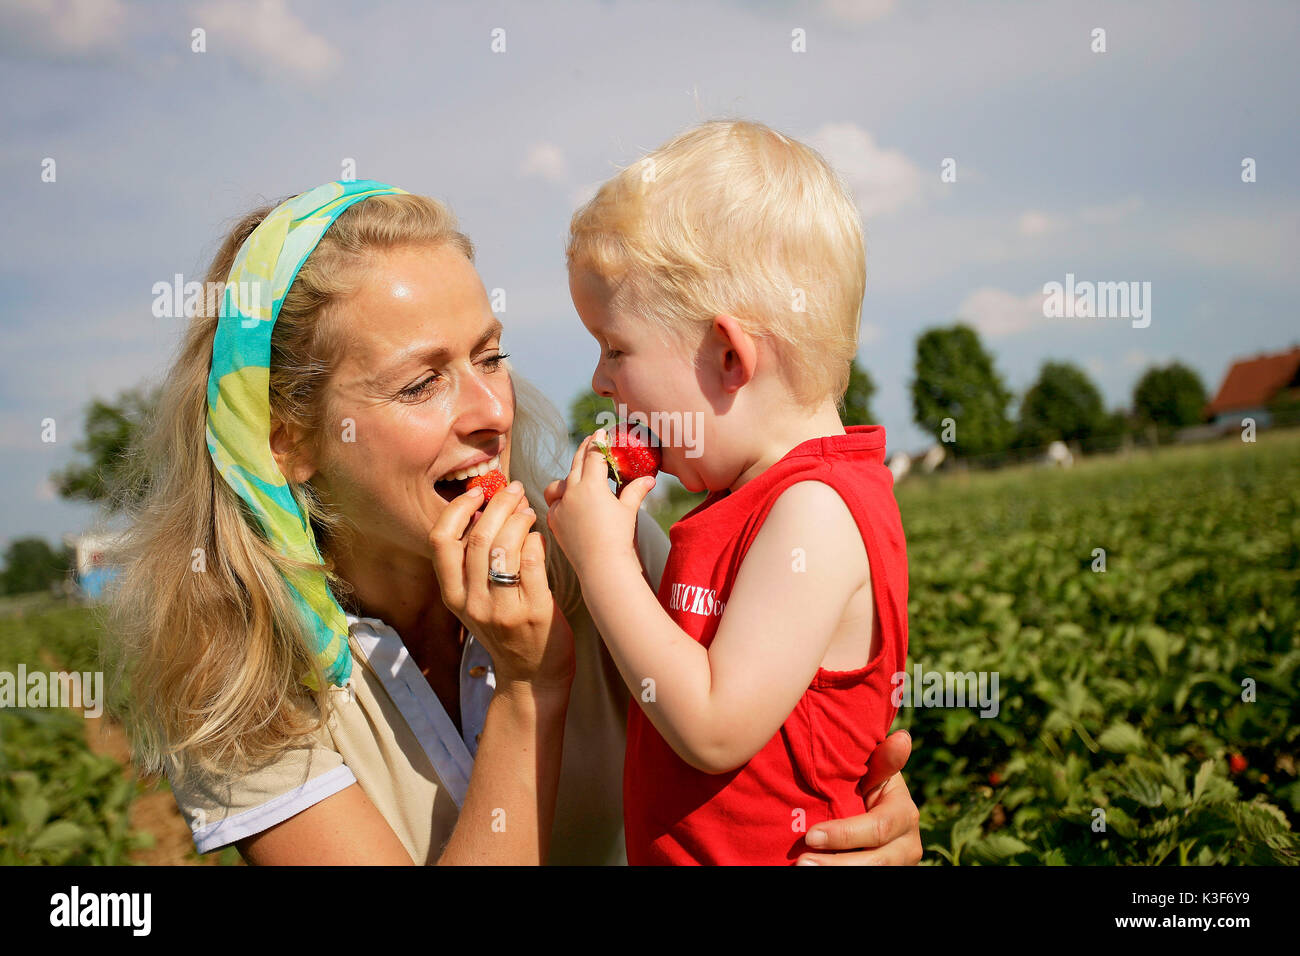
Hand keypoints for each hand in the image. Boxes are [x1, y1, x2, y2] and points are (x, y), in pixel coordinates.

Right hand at [429, 479, 573, 689]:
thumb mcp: (475, 600)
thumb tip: (484, 506)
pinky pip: (534, 560)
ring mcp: (503, 608)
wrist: (532, 675)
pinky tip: (540, 537)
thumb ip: (473, 562)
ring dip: (519, 518)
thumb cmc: (506, 629)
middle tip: (514, 491)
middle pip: (478, 537)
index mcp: (453, 595)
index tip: (478, 492)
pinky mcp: (534, 611)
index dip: (458, 509)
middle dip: (498, 504)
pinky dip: (537, 540)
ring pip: (505, 545)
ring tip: (529, 512)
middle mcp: (473, 602)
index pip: (441, 541)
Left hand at [545, 430, 655, 578]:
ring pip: (558, 484)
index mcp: (591, 485)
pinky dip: (561, 501)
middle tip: (589, 441)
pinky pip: (554, 504)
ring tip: (576, 480)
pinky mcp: (554, 521)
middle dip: (583, 450)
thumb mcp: (629, 510)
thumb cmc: (619, 537)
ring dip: (567, 478)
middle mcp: (572, 492)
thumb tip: (650, 479)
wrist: (601, 566)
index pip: (594, 455)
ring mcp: (560, 506)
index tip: (600, 433)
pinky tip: (570, 505)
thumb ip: (636, 491)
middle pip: (576, 463)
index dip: (598, 441)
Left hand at [796, 730, 922, 864]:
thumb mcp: (875, 773)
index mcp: (905, 815)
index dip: (844, 834)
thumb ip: (883, 761)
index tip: (810, 835)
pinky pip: (864, 877)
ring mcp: (899, 865)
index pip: (877, 829)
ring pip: (867, 874)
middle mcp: (909, 845)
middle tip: (800, 862)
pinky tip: (814, 871)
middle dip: (835, 863)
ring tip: (801, 868)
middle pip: (874, 861)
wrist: (872, 813)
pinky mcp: (885, 873)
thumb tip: (902, 737)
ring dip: (832, 872)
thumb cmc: (868, 784)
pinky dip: (836, 873)